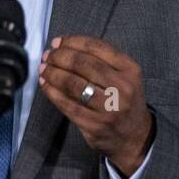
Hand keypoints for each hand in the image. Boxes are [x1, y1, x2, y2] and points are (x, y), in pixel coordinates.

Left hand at [37, 35, 155, 176]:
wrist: (135, 137)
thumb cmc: (123, 100)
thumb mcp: (124, 75)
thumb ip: (101, 60)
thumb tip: (62, 46)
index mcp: (130, 70)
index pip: (97, 48)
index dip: (72, 42)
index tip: (57, 42)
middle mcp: (121, 88)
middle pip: (82, 64)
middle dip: (59, 56)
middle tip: (48, 55)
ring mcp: (108, 108)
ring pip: (73, 84)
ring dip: (53, 73)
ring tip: (44, 68)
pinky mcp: (94, 124)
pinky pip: (67, 104)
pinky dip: (51, 92)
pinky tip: (45, 84)